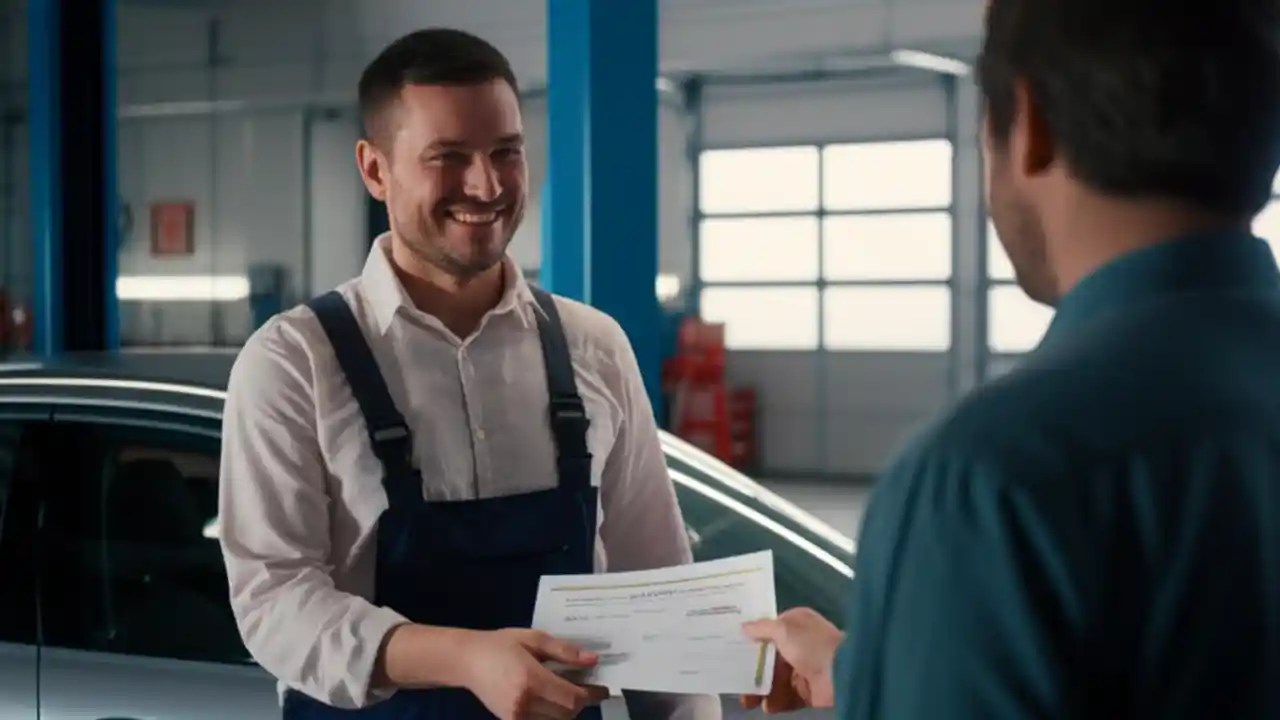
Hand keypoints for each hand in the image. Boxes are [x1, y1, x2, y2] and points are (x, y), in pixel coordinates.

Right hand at [459, 628, 609, 719]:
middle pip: (567, 713)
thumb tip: (592, 660)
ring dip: (567, 710)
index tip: (603, 689)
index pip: (572, 697)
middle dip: (581, 702)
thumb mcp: (534, 639)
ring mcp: (516, 716)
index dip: (592, 695)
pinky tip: (552, 700)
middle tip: (586, 687)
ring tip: (568, 692)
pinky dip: (552, 715)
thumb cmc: (501, 644)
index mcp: (532, 679)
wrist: (468, 660)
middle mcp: (525, 702)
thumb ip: (564, 651)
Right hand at [740, 608, 844, 712]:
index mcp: (798, 624)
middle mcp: (801, 644)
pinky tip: (768, 707)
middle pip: (770, 659)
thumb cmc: (810, 645)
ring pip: (776, 680)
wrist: (841, 674)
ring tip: (750, 702)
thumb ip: (761, 628)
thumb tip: (743, 626)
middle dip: (754, 671)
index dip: (753, 639)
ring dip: (762, 691)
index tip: (734, 648)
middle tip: (738, 683)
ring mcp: (805, 668)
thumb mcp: (783, 629)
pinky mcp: (809, 691)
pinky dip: (777, 701)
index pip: (771, 630)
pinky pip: (788, 696)